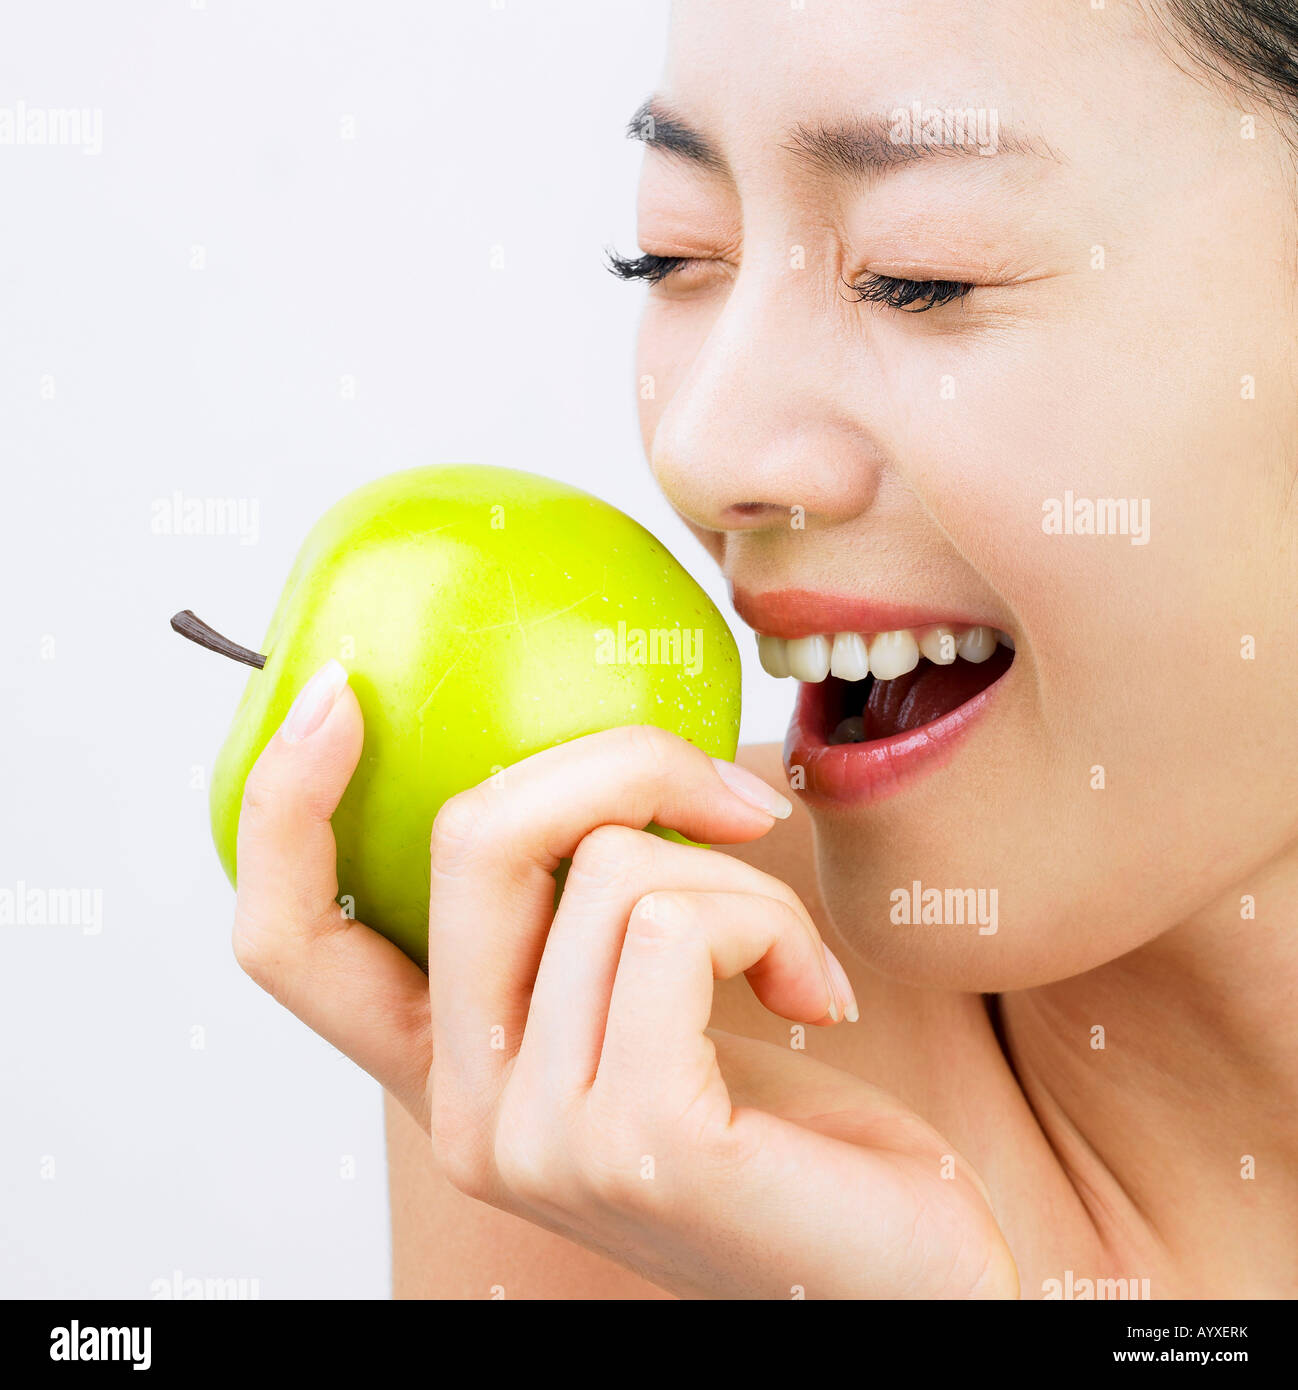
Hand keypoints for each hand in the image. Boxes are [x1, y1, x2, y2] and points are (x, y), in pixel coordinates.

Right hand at [231, 665, 1017, 1298]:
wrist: (890, 1273)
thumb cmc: (786, 1131)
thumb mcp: (658, 1005)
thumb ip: (585, 916)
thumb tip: (600, 752)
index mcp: (453, 1067)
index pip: (293, 943)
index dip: (282, 806)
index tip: (338, 693)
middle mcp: (466, 1111)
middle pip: (471, 839)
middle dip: (618, 760)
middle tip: (733, 794)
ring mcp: (537, 1137)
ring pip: (607, 866)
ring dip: (742, 877)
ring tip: (791, 958)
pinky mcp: (635, 1140)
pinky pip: (675, 922)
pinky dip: (766, 920)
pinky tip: (815, 994)